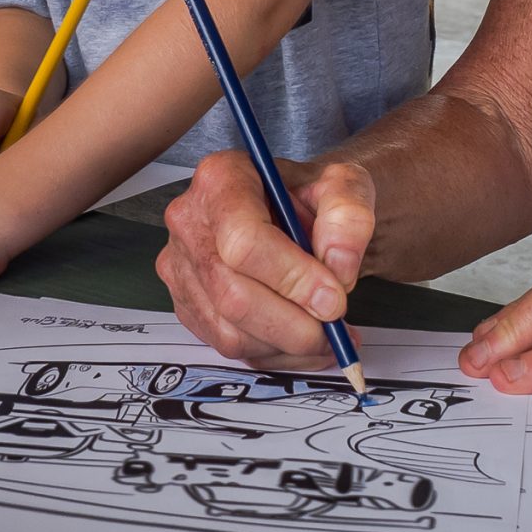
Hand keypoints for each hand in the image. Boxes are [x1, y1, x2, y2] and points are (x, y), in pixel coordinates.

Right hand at [157, 148, 372, 366]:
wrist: (298, 210)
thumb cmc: (313, 197)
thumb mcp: (346, 185)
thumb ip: (348, 215)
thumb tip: (338, 267)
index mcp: (222, 179)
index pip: (244, 241)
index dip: (292, 278)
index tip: (333, 297)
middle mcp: (190, 221)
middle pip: (233, 295)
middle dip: (294, 324)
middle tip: (336, 325)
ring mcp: (182, 266)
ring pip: (230, 331)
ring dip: (288, 345)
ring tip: (327, 334)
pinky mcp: (187, 304)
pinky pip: (227, 346)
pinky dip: (274, 353)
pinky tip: (301, 338)